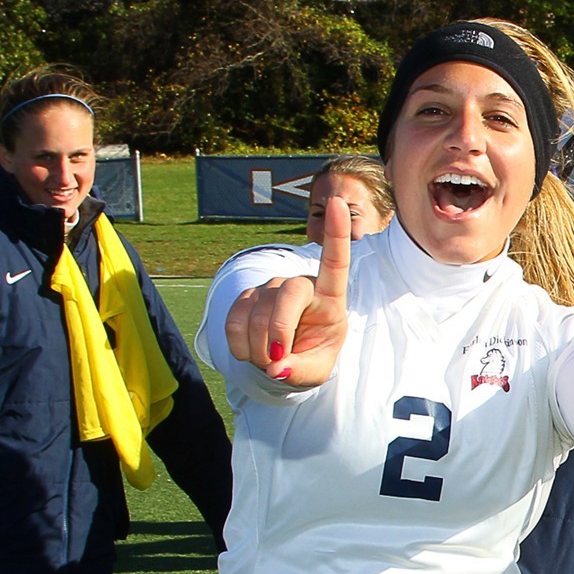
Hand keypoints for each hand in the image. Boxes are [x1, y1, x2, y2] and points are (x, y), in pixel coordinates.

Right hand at [225, 196, 350, 385]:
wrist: (286, 360)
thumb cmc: (312, 358)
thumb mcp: (315, 371)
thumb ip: (300, 371)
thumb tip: (276, 369)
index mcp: (330, 297)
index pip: (335, 261)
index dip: (337, 233)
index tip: (338, 202)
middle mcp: (300, 284)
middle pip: (288, 293)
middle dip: (279, 331)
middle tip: (276, 361)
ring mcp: (271, 287)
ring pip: (258, 312)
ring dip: (260, 348)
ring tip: (270, 360)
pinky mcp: (246, 297)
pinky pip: (235, 320)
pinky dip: (241, 345)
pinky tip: (252, 352)